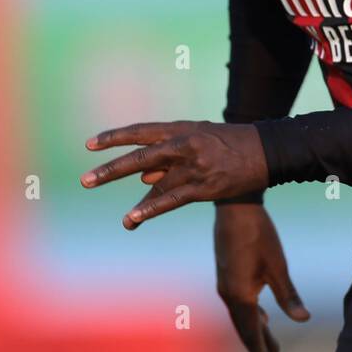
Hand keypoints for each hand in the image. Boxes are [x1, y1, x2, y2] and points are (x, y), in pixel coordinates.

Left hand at [80, 120, 268, 228]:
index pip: (140, 131)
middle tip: (86, 180)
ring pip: (156, 185)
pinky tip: (134, 220)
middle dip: (111, 169)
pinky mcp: (204, 186)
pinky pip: (172, 201)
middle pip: (140, 156)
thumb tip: (142, 177)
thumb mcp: (198, 138)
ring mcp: (193, 166)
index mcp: (180, 128)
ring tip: (124, 222)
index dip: (114, 137)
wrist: (265, 150)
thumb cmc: (229, 143)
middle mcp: (183, 144)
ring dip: (138, 207)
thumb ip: (169, 156)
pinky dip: (151, 211)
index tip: (90, 144)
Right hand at [215, 203, 309, 351]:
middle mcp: (228, 293)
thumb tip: (303, 319)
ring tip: (271, 346)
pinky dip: (251, 315)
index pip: (250, 333)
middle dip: (257, 348)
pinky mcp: (228, 274)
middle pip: (244, 328)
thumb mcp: (278, 265)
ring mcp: (226, 284)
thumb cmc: (259, 233)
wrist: (235, 205)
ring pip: (242, 316)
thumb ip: (288, 295)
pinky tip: (261, 316)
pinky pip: (239, 303)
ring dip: (256, 331)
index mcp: (239, 294)